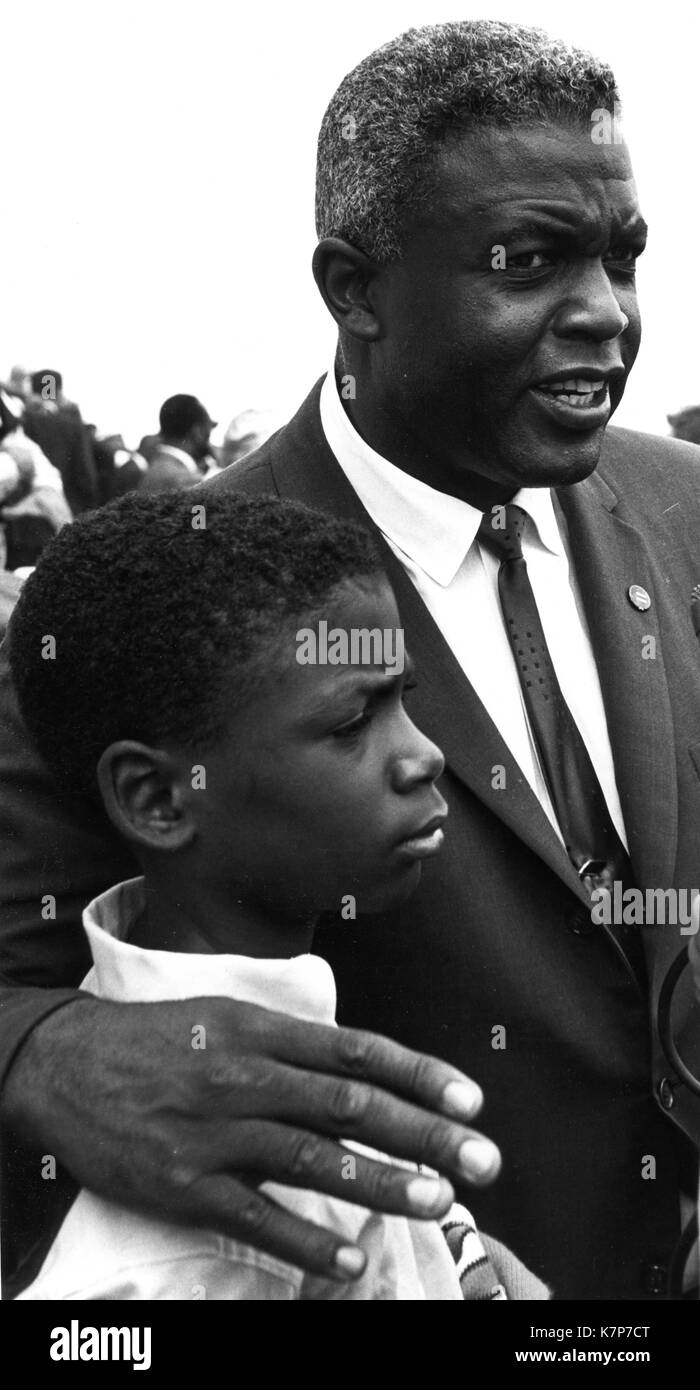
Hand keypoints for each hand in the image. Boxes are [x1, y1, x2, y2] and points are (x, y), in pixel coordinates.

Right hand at [2, 995, 499, 1281]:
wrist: (65, 1063)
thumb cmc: (156, 1039)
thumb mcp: (226, 1017)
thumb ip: (290, 1044)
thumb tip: (360, 1070)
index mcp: (261, 1031)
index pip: (356, 1051)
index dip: (418, 1075)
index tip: (471, 1098)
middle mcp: (245, 1077)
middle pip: (350, 1106)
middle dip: (424, 1133)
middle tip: (483, 1158)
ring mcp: (214, 1132)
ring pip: (313, 1159)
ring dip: (381, 1182)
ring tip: (436, 1201)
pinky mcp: (183, 1182)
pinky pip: (254, 1216)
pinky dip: (303, 1238)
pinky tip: (347, 1257)